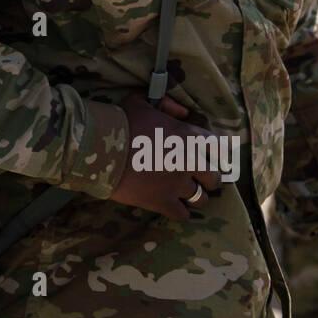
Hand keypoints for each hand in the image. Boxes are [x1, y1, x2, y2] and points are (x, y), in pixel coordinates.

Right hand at [107, 93, 222, 220]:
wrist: (99, 148)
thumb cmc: (120, 122)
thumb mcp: (141, 102)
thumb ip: (166, 104)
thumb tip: (183, 112)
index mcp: (188, 135)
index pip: (218, 148)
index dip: (214, 154)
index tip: (208, 157)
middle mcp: (189, 161)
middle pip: (214, 178)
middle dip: (207, 179)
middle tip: (198, 179)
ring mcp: (177, 184)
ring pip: (201, 198)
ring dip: (195, 196)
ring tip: (185, 195)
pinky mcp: (162, 202)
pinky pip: (183, 215)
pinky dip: (179, 212)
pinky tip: (172, 206)